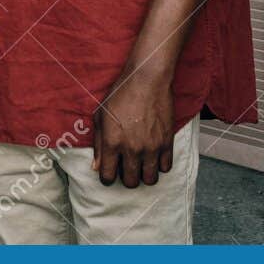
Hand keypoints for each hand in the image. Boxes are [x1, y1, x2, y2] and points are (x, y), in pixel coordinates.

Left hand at [93, 70, 174, 187]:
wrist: (146, 81)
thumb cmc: (120, 95)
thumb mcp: (100, 116)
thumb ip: (98, 144)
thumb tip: (96, 166)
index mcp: (111, 143)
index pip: (107, 176)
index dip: (106, 178)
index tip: (108, 174)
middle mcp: (131, 149)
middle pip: (131, 182)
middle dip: (126, 179)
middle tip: (126, 169)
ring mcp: (151, 148)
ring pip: (150, 179)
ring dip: (144, 175)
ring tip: (140, 165)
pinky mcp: (167, 143)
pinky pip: (166, 168)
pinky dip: (160, 166)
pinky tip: (154, 157)